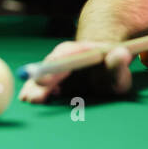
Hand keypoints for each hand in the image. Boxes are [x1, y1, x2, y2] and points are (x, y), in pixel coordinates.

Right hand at [18, 40, 134, 103]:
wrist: (102, 61)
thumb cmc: (112, 65)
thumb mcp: (119, 65)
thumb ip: (119, 63)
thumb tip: (121, 54)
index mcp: (78, 50)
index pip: (64, 57)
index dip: (54, 70)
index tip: (44, 80)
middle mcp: (62, 56)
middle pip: (49, 69)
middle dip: (40, 84)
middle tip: (33, 99)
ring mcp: (55, 66)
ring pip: (41, 76)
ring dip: (33, 88)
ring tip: (26, 99)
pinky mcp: (51, 78)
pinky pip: (39, 83)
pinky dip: (33, 90)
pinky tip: (26, 98)